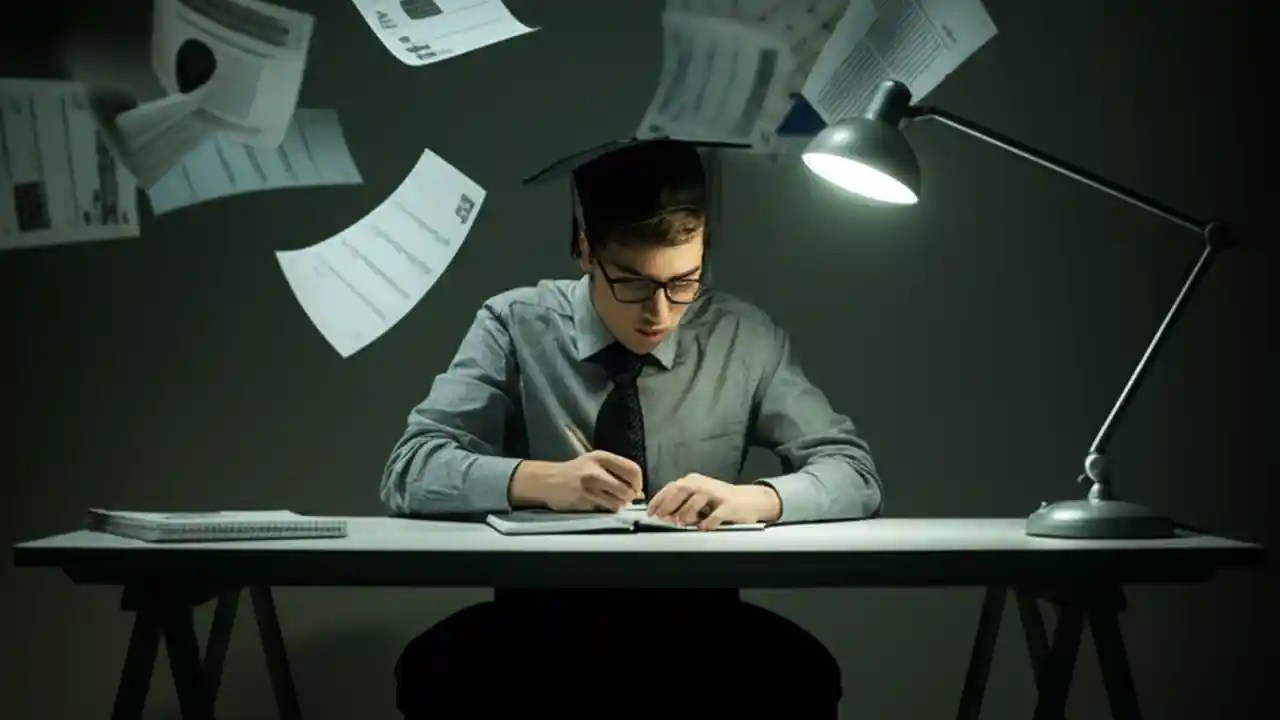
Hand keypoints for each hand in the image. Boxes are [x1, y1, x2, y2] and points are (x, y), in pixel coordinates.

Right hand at [537, 451, 643, 511]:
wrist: (548, 480)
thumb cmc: (575, 472)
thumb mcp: (596, 464)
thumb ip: (618, 473)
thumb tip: (639, 492)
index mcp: (601, 457)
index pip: (632, 469)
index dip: (639, 483)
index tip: (636, 489)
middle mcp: (595, 470)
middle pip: (627, 489)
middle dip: (630, 497)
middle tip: (626, 498)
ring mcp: (588, 486)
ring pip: (617, 502)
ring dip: (619, 505)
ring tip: (611, 500)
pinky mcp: (582, 500)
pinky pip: (604, 508)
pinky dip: (607, 508)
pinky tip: (600, 503)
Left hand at [646, 474, 778, 529]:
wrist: (750, 500)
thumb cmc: (720, 501)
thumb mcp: (699, 497)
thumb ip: (682, 502)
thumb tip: (662, 514)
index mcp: (694, 481)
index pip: (672, 487)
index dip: (659, 500)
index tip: (651, 513)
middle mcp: (704, 484)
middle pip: (681, 489)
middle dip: (668, 504)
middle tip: (662, 518)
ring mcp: (717, 494)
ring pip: (697, 499)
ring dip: (685, 512)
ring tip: (680, 523)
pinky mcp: (729, 505)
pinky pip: (716, 514)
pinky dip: (708, 522)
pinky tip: (703, 528)